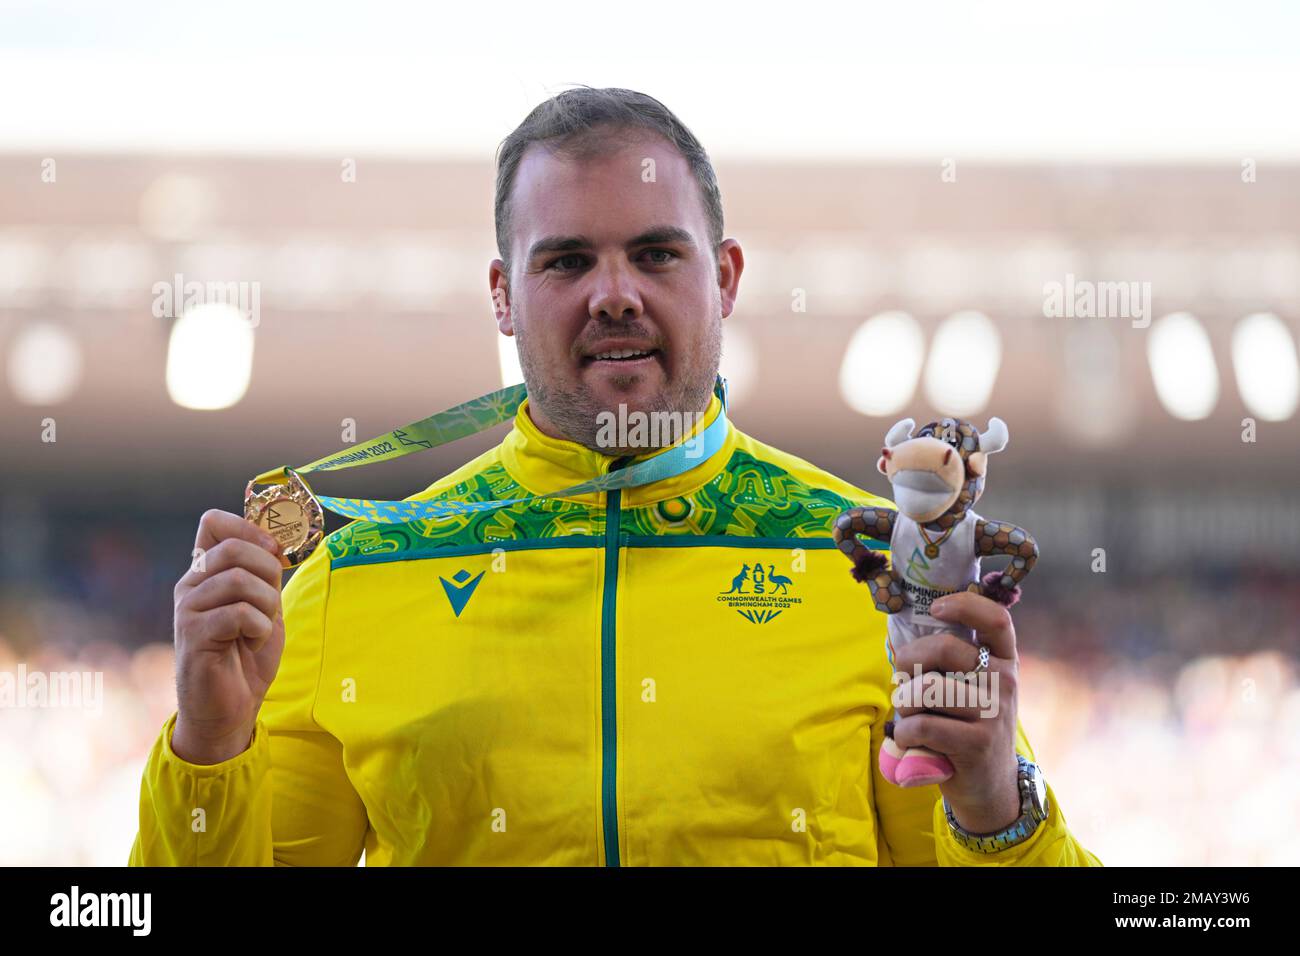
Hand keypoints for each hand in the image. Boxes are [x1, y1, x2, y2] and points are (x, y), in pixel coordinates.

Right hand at [171, 509, 285, 764]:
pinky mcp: (192, 634)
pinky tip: (250, 642)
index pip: (213, 522)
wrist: (230, 706)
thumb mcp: (264, 604)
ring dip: (266, 606)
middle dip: (268, 572)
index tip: (275, 552)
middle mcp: (190, 583)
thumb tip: (278, 540)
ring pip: (241, 580)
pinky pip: (239, 613)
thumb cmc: (247, 654)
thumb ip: (265, 573)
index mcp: (206, 571)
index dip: (249, 528)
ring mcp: (187, 608)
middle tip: (271, 603)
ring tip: (259, 628)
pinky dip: (258, 628)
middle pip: (233, 548)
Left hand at [890, 590, 1021, 832]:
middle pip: (944, 648)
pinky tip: (910, 740)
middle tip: (902, 680)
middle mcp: (1005, 682)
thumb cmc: (965, 727)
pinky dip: (904, 733)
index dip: (965, 605)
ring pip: (927, 688)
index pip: (996, 619)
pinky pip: (923, 724)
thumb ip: (947, 663)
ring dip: (904, 703)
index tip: (936, 610)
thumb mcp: (969, 690)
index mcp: (1004, 661)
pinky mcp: (978, 743)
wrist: (989, 785)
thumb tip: (899, 634)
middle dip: (908, 661)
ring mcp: (995, 712)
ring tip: (909, 716)